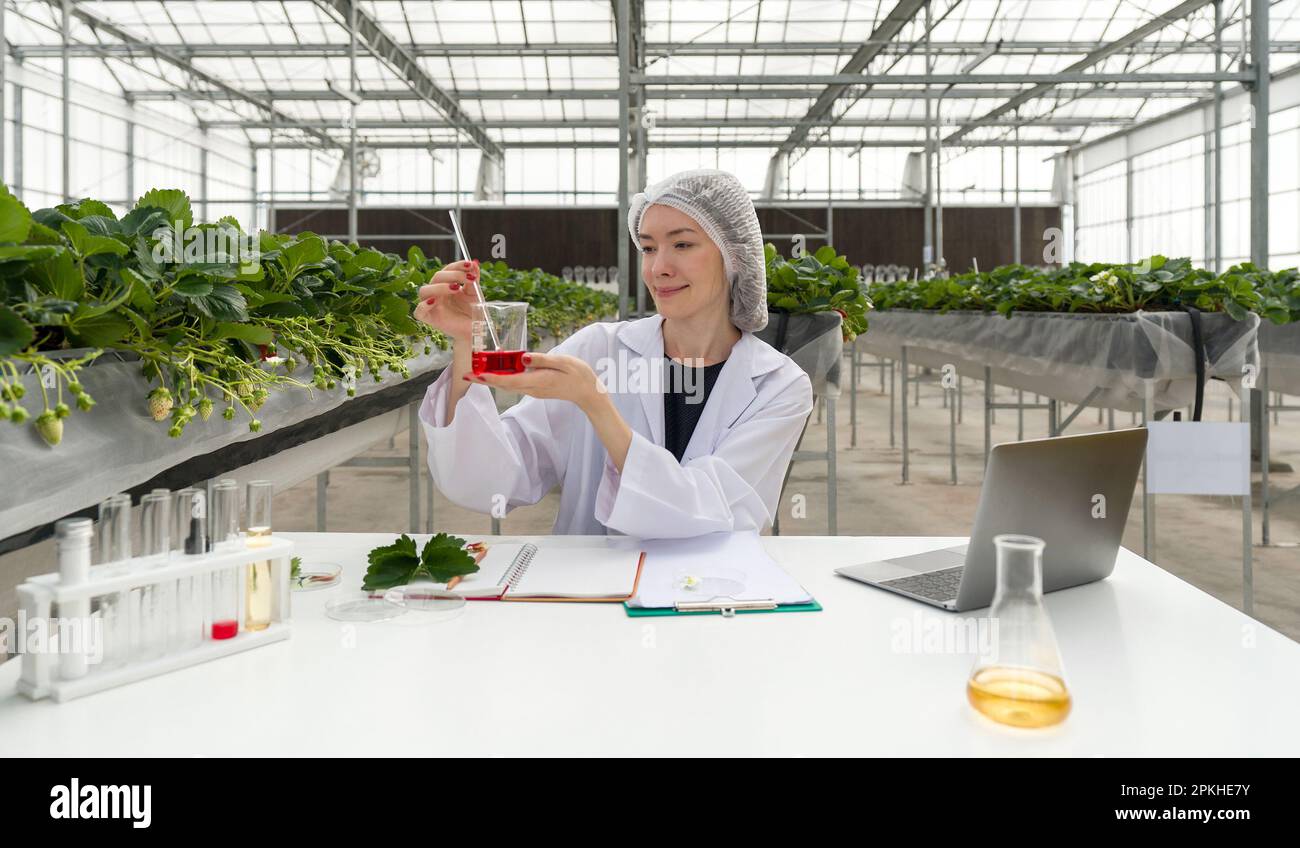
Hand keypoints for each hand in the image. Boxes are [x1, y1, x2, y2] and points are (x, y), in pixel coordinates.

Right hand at [412, 259, 480, 342]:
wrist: (475, 330)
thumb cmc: (472, 312)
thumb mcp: (475, 294)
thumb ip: (473, 279)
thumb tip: (475, 264)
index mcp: (446, 284)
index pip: (447, 270)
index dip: (457, 265)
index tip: (469, 265)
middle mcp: (437, 293)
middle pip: (436, 277)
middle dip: (454, 275)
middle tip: (469, 278)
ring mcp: (431, 305)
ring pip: (424, 290)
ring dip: (439, 286)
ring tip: (456, 288)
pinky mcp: (429, 318)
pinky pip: (418, 311)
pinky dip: (424, 305)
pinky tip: (434, 301)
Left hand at [466, 352, 604, 409]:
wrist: (589, 393)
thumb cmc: (578, 374)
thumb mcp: (563, 361)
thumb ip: (542, 360)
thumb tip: (523, 358)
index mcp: (538, 381)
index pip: (509, 380)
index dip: (491, 378)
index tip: (476, 375)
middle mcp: (532, 388)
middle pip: (503, 385)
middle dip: (484, 380)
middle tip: (466, 374)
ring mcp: (533, 390)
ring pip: (508, 385)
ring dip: (491, 380)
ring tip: (475, 372)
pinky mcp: (535, 389)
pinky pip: (515, 384)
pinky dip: (503, 378)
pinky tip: (496, 371)